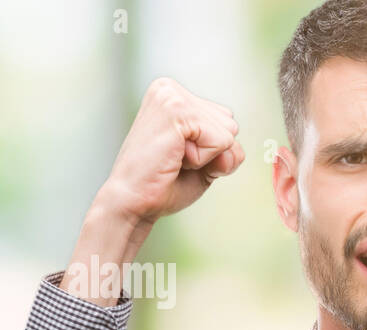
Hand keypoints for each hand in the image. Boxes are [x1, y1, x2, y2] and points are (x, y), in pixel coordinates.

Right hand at [61, 77, 243, 304]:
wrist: (132, 204)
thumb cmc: (161, 185)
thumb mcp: (205, 164)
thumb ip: (228, 151)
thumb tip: (234, 149)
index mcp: (172, 95)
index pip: (224, 120)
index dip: (209, 150)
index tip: (176, 157)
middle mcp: (170, 89)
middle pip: (230, 123)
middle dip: (211, 152)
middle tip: (174, 160)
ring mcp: (172, 96)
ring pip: (228, 131)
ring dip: (206, 156)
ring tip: (173, 159)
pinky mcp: (176, 110)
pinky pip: (221, 140)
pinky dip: (203, 160)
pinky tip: (174, 159)